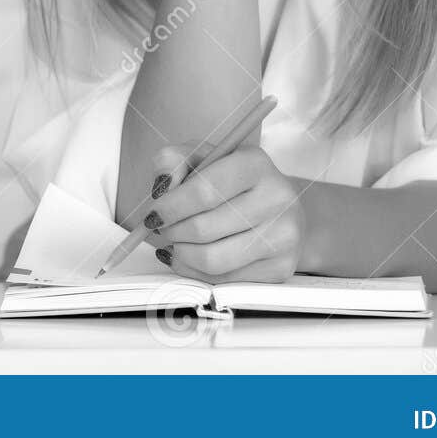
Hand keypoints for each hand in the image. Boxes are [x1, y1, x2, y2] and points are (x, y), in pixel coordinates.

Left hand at [142, 141, 305, 282]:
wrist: (281, 206)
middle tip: (162, 229)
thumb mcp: (204, 157)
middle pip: (204, 229)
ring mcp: (283, 236)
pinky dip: (196, 271)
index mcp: (255, 164)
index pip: (204, 190)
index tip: (154, 214)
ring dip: (181, 254)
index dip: (171, 207)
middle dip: (172, 232)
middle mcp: (276, 199)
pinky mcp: (281, 267)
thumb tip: (161, 188)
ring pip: (212, 260)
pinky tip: (190, 256)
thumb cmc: (234, 181)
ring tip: (175, 243)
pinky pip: (224, 280)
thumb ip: (173, 161)